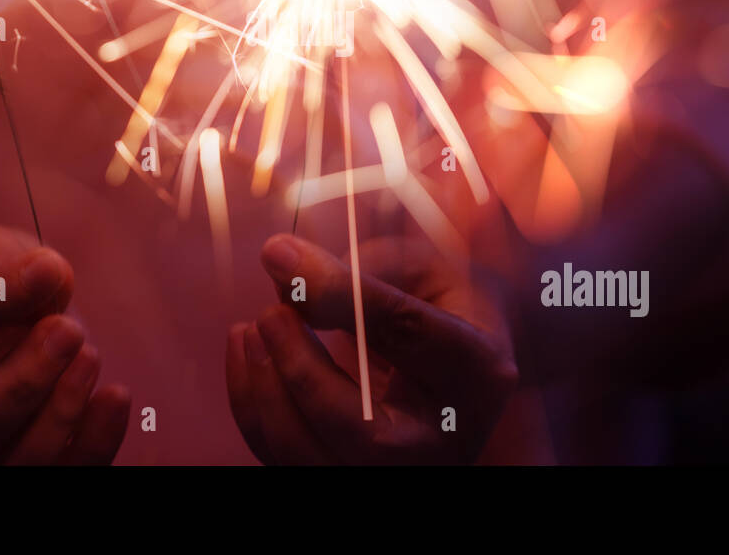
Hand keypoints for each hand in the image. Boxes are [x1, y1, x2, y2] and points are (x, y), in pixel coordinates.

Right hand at [0, 226, 128, 463]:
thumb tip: (52, 277)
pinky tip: (115, 399)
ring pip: (0, 468)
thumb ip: (4, 264)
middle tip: (68, 330)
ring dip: (59, 416)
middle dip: (23, 382)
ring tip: (89, 355)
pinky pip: (47, 480)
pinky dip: (90, 447)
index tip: (47, 270)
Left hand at [226, 233, 517, 463]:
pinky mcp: (355, 474)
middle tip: (269, 311)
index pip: (405, 332)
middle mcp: (447, 440)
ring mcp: (400, 471)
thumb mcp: (422, 270)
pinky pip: (285, 461)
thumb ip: (360, 271)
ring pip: (311, 456)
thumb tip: (282, 274)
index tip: (281, 255)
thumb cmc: (439, 305)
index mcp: (478, 369)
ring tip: (252, 327)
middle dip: (298, 368)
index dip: (337, 291)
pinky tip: (250, 354)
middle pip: (360, 427)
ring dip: (265, 389)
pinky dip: (253, 408)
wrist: (463, 367)